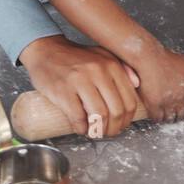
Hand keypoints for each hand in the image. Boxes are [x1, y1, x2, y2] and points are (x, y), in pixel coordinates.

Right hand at [20, 35, 140, 138]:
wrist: (46, 50)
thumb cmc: (75, 57)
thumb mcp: (103, 55)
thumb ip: (122, 68)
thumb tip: (137, 84)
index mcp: (111, 65)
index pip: (130, 100)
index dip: (127, 119)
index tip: (121, 125)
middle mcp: (99, 71)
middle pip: (117, 111)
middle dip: (114, 129)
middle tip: (108, 132)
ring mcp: (80, 81)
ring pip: (100, 116)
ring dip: (99, 131)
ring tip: (95, 132)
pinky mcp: (63, 91)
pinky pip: (78, 118)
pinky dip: (81, 129)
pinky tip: (81, 128)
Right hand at [131, 45, 183, 123]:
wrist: (150, 58)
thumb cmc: (168, 59)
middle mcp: (180, 98)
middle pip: (182, 114)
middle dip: (180, 116)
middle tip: (176, 115)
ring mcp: (167, 102)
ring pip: (170, 118)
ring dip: (169, 119)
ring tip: (167, 116)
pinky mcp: (154, 104)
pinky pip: (157, 117)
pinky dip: (157, 118)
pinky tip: (157, 115)